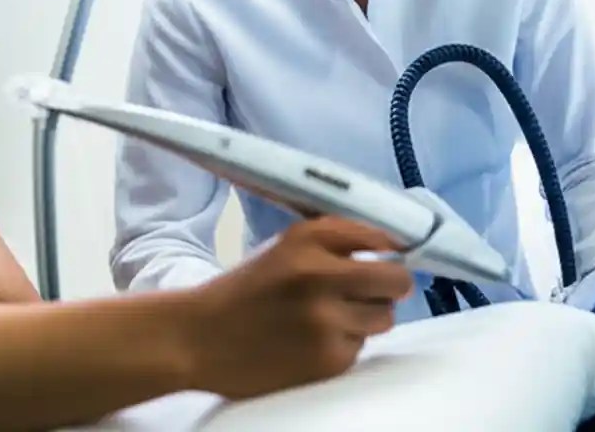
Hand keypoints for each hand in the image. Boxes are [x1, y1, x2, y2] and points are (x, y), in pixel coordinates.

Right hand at [182, 217, 413, 399]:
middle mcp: (320, 275)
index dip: (391, 248)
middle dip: (391, 285)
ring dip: (368, 316)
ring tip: (334, 316)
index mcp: (306, 239)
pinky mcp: (328, 358)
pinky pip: (360, 346)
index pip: (378, 236)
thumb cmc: (245, 291)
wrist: (199, 338)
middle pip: (395, 280)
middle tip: (377, 289)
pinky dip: (345, 343)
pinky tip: (314, 341)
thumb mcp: (285, 248)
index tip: (391, 254)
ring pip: (383, 317)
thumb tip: (392, 246)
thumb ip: (334, 242)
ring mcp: (326, 320)